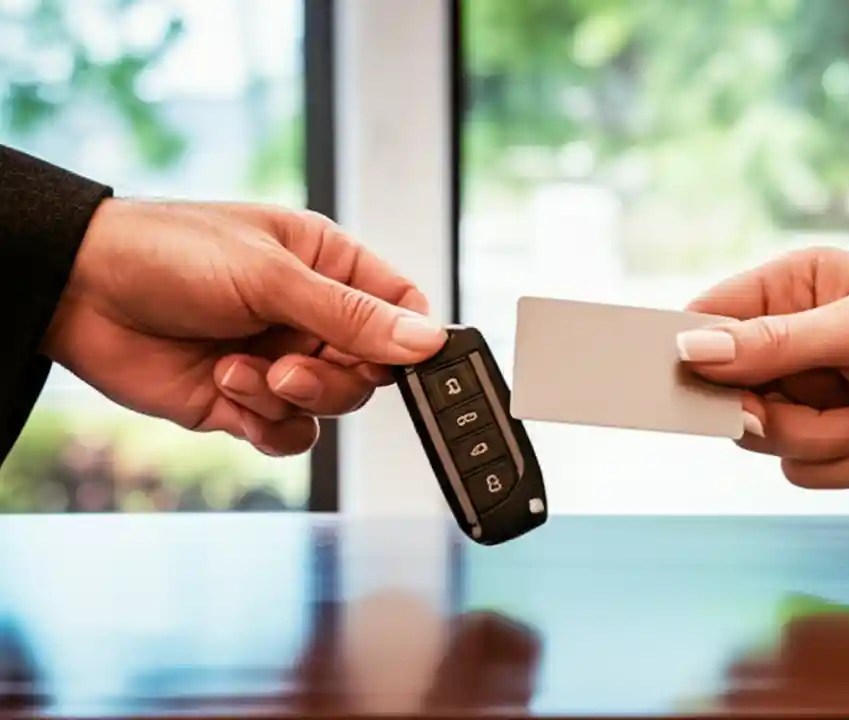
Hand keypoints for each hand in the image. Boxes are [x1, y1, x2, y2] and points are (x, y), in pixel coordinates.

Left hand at [41, 199, 446, 455]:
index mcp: (327, 265)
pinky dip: (266, 422)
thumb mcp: (272, 277)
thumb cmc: (169, 253)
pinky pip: (290, 433)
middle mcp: (309, 315)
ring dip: (290, 399)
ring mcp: (279, 359)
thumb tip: (426, 341)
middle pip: (370, 369)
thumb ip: (352, 317)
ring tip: (243, 373)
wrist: (77, 293)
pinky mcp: (244, 400)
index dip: (406, 340)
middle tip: (289, 367)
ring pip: (330, 405)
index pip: (398, 308)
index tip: (397, 362)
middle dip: (332, 378)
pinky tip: (226, 387)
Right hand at [680, 248, 848, 488]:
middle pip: (728, 391)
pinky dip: (846, 464)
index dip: (695, 355)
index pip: (710, 317)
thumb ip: (774, 344)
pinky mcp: (836, 438)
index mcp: (796, 285)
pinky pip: (801, 470)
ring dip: (825, 441)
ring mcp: (814, 391)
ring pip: (764, 439)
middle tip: (820, 408)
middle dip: (778, 414)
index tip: (689, 387)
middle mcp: (796, 337)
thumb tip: (692, 350)